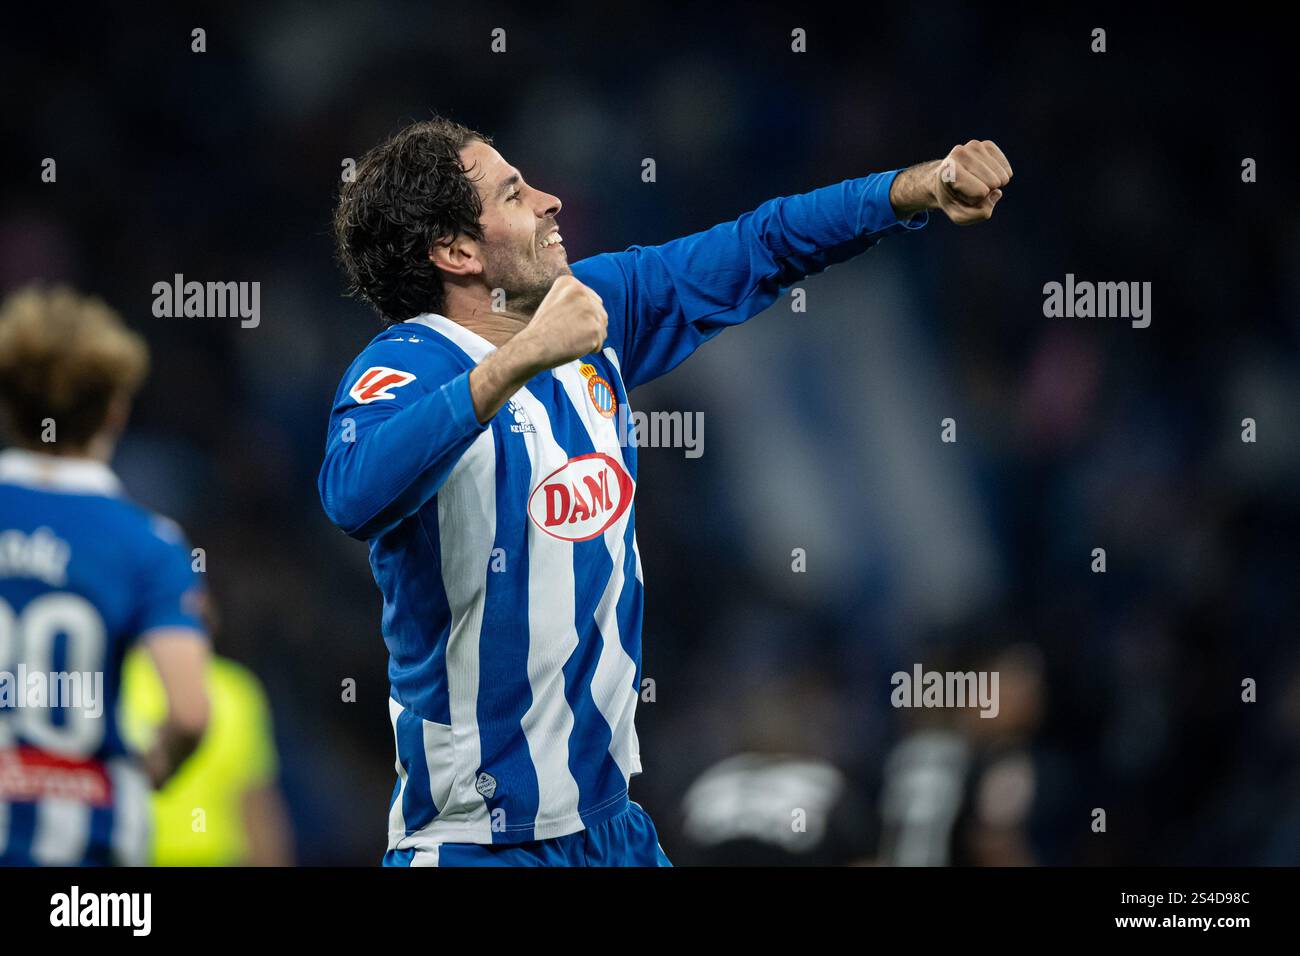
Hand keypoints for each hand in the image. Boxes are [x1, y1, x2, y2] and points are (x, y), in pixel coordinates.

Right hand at [468, 276, 608, 422]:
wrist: (533, 347)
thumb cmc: (542, 329)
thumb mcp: (554, 301)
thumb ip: (575, 298)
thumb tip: (599, 303)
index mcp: (570, 282)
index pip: (592, 300)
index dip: (581, 317)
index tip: (565, 322)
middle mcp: (582, 292)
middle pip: (600, 313)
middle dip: (588, 327)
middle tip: (568, 334)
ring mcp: (590, 309)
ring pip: (602, 327)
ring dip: (590, 338)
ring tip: (571, 339)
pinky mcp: (595, 328)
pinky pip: (600, 342)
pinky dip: (590, 349)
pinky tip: (574, 346)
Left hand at [932, 140, 1012, 224]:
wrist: (946, 180)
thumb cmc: (953, 199)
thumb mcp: (960, 216)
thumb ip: (979, 214)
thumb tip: (997, 193)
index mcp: (949, 171)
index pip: (981, 192)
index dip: (974, 200)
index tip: (960, 194)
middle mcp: (959, 153)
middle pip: (993, 183)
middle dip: (985, 192)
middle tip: (968, 188)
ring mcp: (974, 146)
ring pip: (1001, 176)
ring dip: (992, 185)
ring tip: (975, 181)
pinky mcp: (987, 145)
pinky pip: (1007, 169)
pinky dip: (1000, 177)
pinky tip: (985, 175)